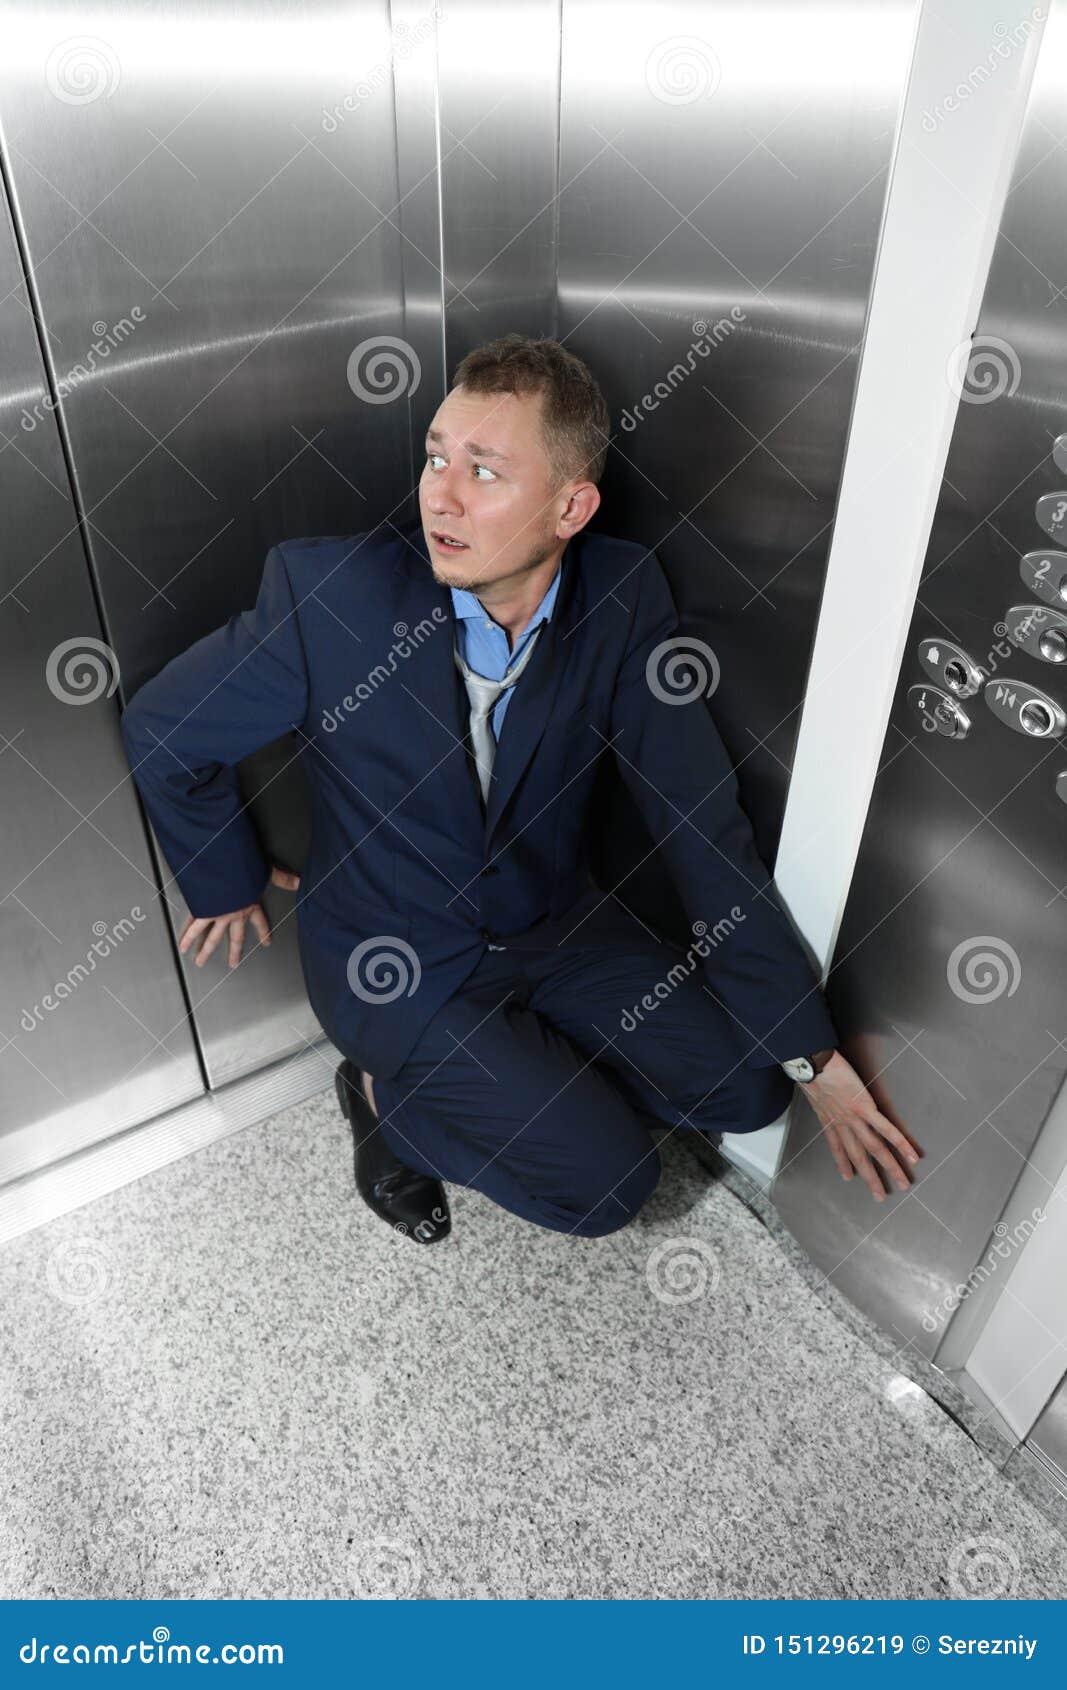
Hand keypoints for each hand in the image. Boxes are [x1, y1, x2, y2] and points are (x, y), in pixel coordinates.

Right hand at [178, 864, 299, 969]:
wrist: (224, 867)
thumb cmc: (244, 868)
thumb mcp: (266, 872)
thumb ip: (282, 878)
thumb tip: (298, 880)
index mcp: (249, 905)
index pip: (260, 921)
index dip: (264, 932)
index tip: (266, 943)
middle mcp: (234, 913)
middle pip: (235, 937)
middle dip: (234, 952)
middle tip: (233, 964)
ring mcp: (218, 914)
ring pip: (212, 937)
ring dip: (205, 951)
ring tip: (199, 962)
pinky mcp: (203, 911)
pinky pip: (194, 927)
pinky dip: (187, 937)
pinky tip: (182, 946)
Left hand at [798, 1051, 920, 1201]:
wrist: (811, 1064)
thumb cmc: (810, 1071)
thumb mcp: (811, 1089)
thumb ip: (819, 1097)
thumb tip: (821, 1093)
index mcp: (828, 1119)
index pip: (836, 1147)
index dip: (842, 1163)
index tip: (848, 1177)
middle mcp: (841, 1124)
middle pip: (859, 1156)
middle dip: (870, 1178)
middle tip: (880, 1196)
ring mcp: (854, 1118)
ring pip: (875, 1149)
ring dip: (891, 1168)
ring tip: (904, 1184)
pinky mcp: (865, 1108)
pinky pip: (886, 1129)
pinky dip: (900, 1144)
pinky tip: (912, 1156)